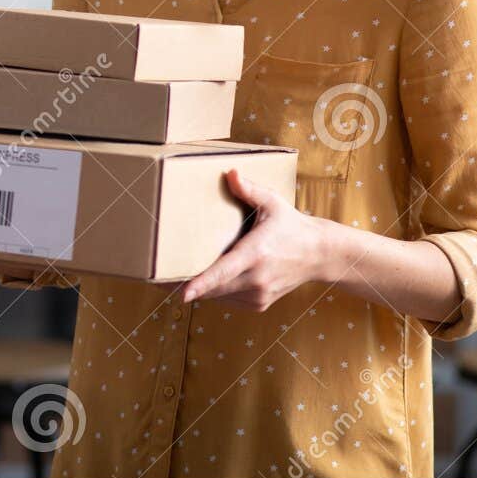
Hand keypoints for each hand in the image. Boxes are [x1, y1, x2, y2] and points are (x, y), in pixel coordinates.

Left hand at [179, 169, 332, 310]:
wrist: (319, 255)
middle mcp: (257, 279)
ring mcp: (259, 295)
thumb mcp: (273, 203)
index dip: (201, 284)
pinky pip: (228, 299)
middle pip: (213, 287)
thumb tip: (230, 172)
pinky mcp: (259, 304)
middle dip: (185, 284)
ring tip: (177, 276)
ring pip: (218, 296)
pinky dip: (217, 290)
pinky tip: (211, 277)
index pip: (224, 272)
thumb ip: (249, 189)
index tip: (182, 293)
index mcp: (256, 254)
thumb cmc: (292, 225)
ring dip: (200, 287)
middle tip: (157, 278)